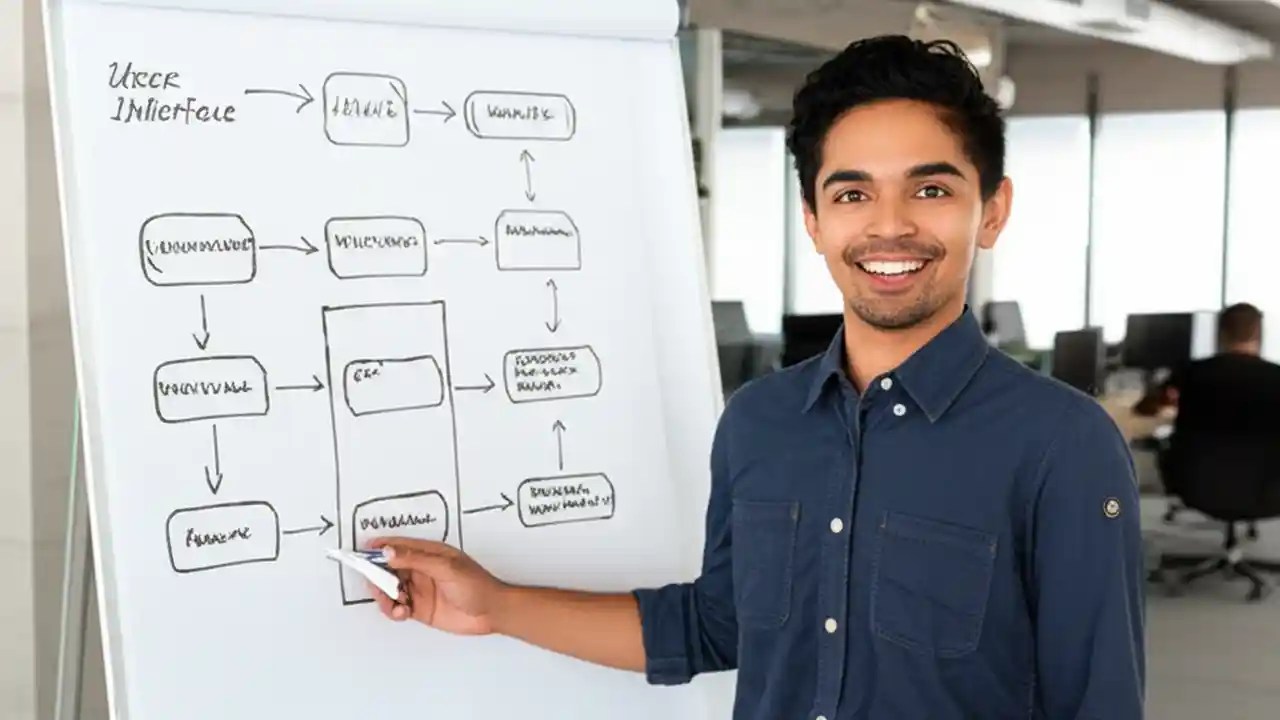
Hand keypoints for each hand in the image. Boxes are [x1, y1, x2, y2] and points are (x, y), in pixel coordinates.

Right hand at [366, 537, 505, 635]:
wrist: (491, 612)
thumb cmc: (476, 585)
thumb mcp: (445, 568)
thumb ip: (415, 560)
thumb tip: (388, 552)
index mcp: (428, 553)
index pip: (398, 547)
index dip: (379, 548)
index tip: (361, 553)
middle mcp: (421, 569)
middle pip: (388, 569)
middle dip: (377, 576)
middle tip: (376, 584)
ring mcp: (419, 589)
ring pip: (390, 589)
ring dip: (385, 596)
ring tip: (395, 603)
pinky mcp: (419, 608)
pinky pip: (397, 607)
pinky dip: (393, 610)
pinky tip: (402, 612)